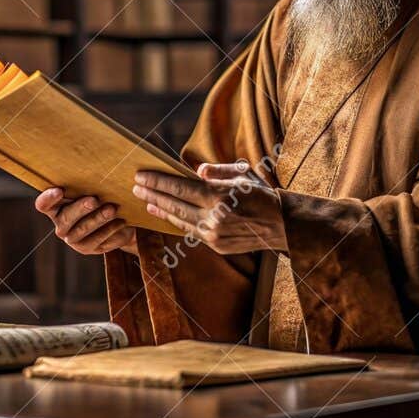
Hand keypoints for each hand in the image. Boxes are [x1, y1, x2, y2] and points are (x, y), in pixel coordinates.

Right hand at [35, 188, 136, 255]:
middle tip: (94, 200)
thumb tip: (93, 168)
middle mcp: (61, 225)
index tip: (60, 190)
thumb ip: (86, 184)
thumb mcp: (92, 190)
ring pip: (83, 230)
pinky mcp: (88, 249)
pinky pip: (98, 240)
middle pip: (66, 218)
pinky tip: (120, 221)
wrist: (118, 220)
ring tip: (111, 209)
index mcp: (56, 208)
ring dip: (98, 219)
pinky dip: (110, 230)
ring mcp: (74, 240)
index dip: (48, 198)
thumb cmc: (100, 198)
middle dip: (80, 209)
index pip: (43, 205)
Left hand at [132, 162, 286, 254]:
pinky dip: (177, 221)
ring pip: (180, 220)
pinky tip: (166, 214)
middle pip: (175, 204)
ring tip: (146, 201)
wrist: (283, 226)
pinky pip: (191, 231)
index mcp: (219, 197)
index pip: (180, 187)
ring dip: (161, 209)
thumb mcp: (243, 174)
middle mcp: (214, 218)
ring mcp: (214, 235)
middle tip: (135, 186)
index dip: (158, 182)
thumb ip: (218, 171)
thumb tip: (197, 171)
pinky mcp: (217, 246)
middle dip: (152, 195)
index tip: (141, 176)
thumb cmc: (262, 194)